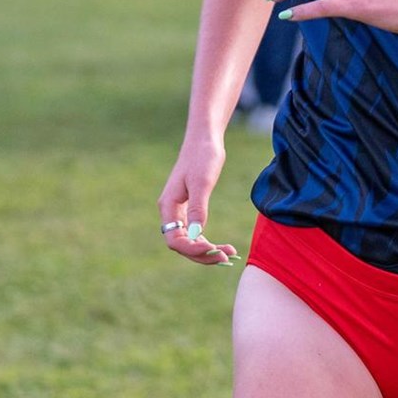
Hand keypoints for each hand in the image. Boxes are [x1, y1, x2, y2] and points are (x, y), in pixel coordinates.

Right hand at [158, 139, 239, 266]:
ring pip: (189, 241)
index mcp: (168, 206)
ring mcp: (179, 211)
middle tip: (226, 257)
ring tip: (229, 253)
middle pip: (182, 244)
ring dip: (207, 250)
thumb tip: (196, 234)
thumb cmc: (202, 157)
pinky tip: (222, 246)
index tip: (214, 250)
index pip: (175, 240)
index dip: (192, 250)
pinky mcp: (189, 208)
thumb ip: (198, 208)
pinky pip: (194, 232)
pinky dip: (207, 241)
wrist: (205, 140)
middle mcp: (170, 212)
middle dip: (203, 254)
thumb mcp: (202, 183)